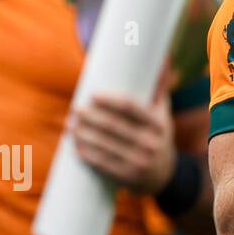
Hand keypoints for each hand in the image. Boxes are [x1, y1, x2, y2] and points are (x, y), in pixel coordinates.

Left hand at [70, 78, 174, 194]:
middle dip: (90, 117)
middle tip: (74, 108)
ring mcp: (140, 162)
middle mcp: (151, 143)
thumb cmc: (156, 136)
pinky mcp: (128, 177)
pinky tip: (74, 146)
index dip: (110, 101)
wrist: (165, 176)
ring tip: (68, 124)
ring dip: (83, 134)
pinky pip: (103, 163)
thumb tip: (164, 57)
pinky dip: (87, 154)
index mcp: (158, 124)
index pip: (131, 108)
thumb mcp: (162, 114)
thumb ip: (159, 87)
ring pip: (105, 145)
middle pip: (113, 126)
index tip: (92, 95)